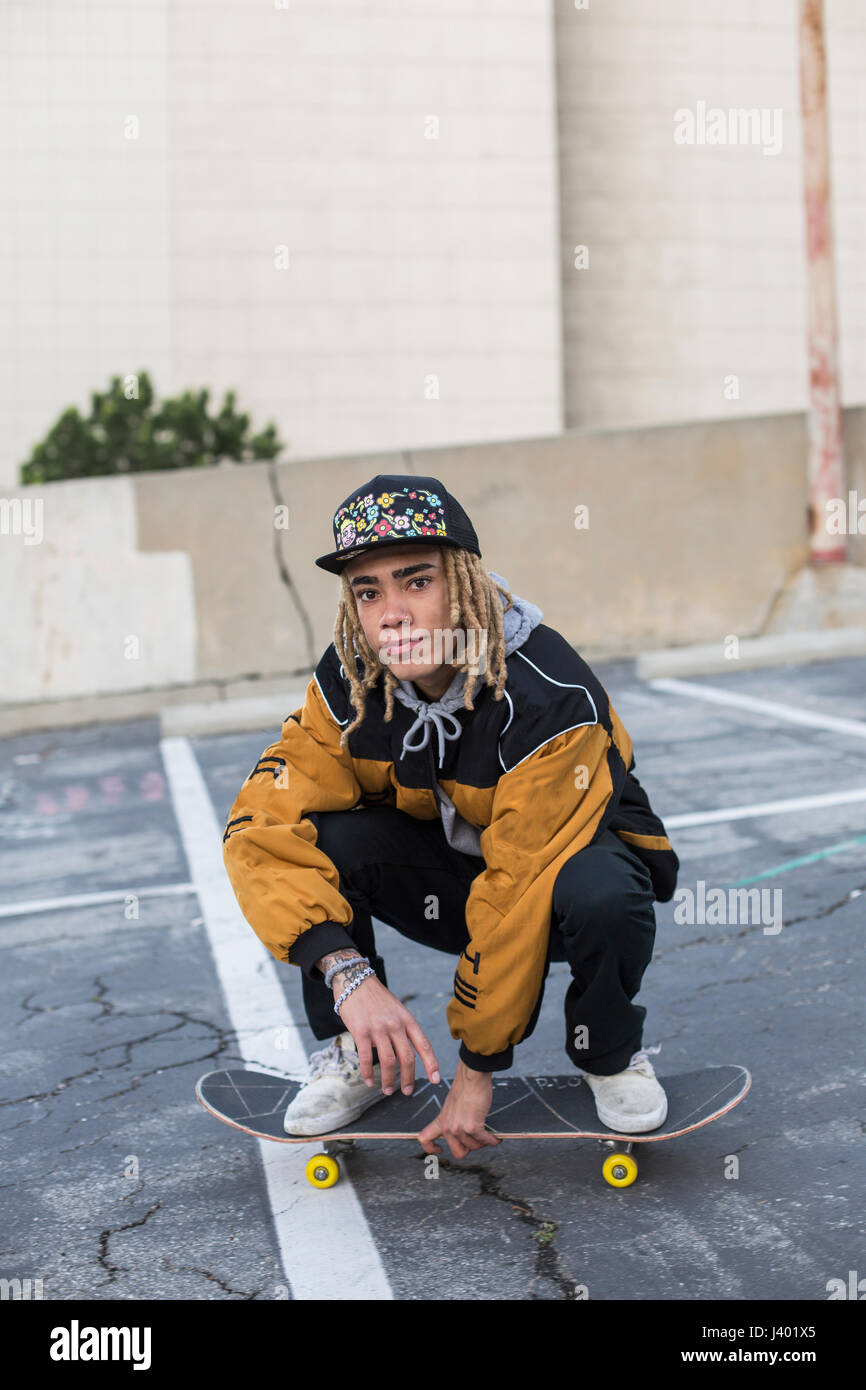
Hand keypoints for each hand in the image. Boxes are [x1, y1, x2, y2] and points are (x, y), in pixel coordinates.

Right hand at [336, 973, 440, 1095]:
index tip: (436, 1079)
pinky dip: (368, 1073)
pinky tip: (369, 1081)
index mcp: (407, 1019)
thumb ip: (403, 1029)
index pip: (424, 1044)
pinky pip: (366, 1058)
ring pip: (388, 1062)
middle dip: (409, 1078)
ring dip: (389, 1080)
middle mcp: (395, 1025)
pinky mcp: (361, 1032)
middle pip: (407, 1058)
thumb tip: (406, 1052)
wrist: (355, 980)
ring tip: (387, 1090)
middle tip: (408, 1091)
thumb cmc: (377, 998)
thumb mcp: (397, 1009)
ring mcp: (378, 1029)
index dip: (432, 1063)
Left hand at [417, 1060, 500, 1159]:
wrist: (472, 1076)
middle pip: (458, 1153)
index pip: (425, 1139)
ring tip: (488, 1132)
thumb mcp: (452, 1106)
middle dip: (470, 1148)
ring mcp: (459, 1128)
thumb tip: (465, 1134)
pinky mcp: (472, 1127)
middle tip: (477, 1139)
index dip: (431, 1149)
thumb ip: (454, 1120)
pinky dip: (493, 1140)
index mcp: (441, 1120)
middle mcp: (448, 1127)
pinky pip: (485, 1141)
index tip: (440, 1151)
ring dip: (483, 1141)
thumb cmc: (466, 1087)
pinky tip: (496, 1137)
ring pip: (474, 1147)